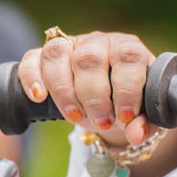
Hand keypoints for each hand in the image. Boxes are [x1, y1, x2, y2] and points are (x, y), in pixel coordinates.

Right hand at [17, 30, 158, 145]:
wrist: (110, 99)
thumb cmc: (130, 103)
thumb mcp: (143, 115)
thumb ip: (144, 124)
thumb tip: (136, 134)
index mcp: (129, 50)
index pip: (128, 57)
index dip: (126, 88)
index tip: (125, 117)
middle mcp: (99, 41)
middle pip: (90, 58)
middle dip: (95, 97)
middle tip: (101, 122)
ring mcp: (71, 45)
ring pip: (58, 54)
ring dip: (64, 90)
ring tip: (74, 116)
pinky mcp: (45, 56)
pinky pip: (32, 58)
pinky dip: (32, 77)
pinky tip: (39, 98)